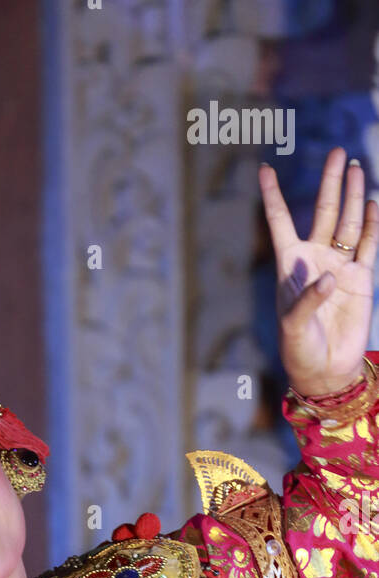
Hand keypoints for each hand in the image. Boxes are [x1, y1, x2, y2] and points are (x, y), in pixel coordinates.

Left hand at [259, 148, 378, 397]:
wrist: (325, 368)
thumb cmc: (298, 348)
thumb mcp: (293, 324)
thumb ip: (308, 299)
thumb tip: (330, 277)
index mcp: (290, 264)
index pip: (280, 222)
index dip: (273, 196)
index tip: (264, 169)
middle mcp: (315, 258)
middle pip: (323, 211)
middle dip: (330, 183)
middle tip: (337, 153)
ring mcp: (340, 265)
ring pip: (348, 222)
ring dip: (353, 196)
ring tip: (357, 167)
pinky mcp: (361, 277)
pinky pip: (369, 243)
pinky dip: (372, 223)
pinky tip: (373, 202)